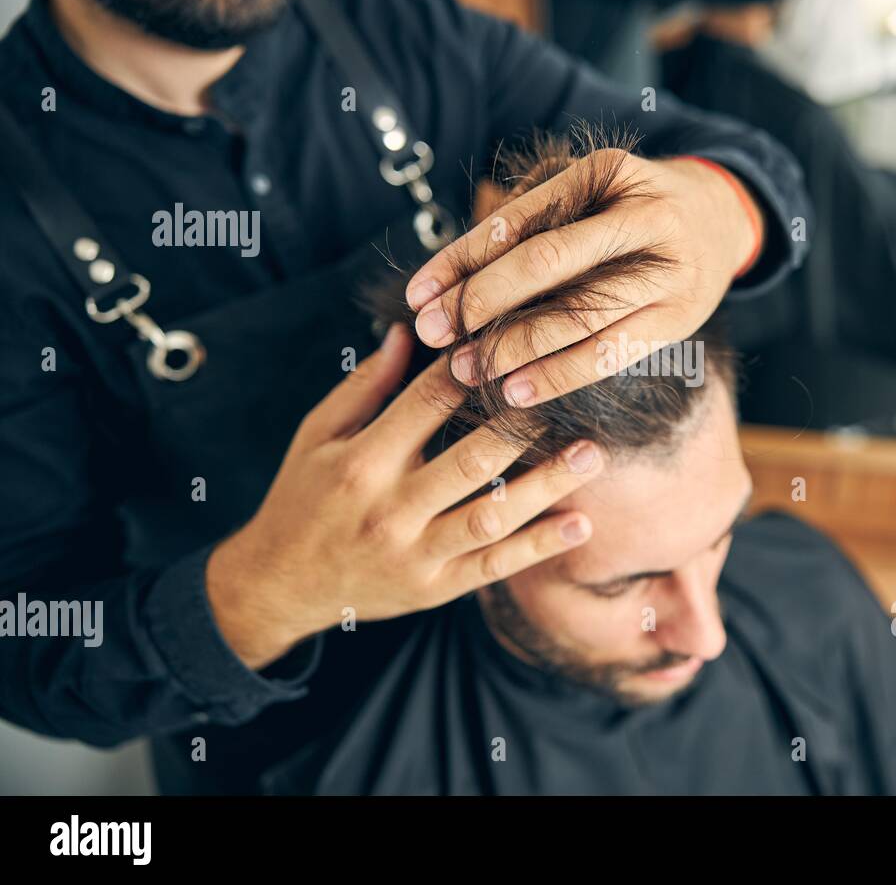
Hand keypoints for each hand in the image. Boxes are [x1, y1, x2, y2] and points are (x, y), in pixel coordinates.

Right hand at [206, 325, 604, 669]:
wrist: (281, 585)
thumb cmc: (302, 497)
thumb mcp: (317, 435)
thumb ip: (364, 386)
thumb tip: (408, 331)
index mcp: (361, 462)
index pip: (427, 404)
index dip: (472, 371)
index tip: (512, 345)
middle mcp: (390, 510)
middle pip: (471, 460)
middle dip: (523, 426)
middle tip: (569, 395)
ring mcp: (415, 554)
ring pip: (492, 516)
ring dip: (547, 485)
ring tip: (591, 454)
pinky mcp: (434, 589)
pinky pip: (493, 566)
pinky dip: (539, 547)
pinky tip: (580, 523)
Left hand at [403, 149, 761, 406]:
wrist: (721, 220)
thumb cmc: (628, 208)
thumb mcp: (588, 192)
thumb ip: (533, 218)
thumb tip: (451, 278)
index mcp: (609, 173)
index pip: (521, 220)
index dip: (462, 257)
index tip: (418, 293)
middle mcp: (645, 216)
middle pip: (547, 262)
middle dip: (480, 300)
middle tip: (433, 332)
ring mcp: (668, 271)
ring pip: (577, 315)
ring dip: (512, 346)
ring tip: (464, 369)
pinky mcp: (679, 319)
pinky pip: (609, 355)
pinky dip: (557, 376)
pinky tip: (515, 392)